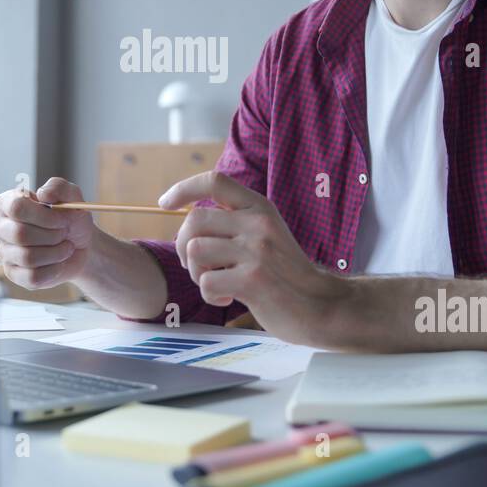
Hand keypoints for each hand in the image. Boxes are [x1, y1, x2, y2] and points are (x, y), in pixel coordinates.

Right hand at [0, 178, 95, 290]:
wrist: (82, 245)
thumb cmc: (71, 218)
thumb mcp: (72, 196)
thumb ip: (58, 187)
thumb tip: (43, 194)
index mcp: (8, 203)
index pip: (16, 208)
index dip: (43, 216)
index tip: (62, 219)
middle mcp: (0, 227)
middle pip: (20, 234)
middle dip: (52, 235)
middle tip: (65, 232)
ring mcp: (4, 252)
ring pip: (28, 257)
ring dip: (56, 252)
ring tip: (65, 246)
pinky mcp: (13, 274)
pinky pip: (33, 277)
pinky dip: (54, 269)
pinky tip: (59, 262)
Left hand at [159, 171, 345, 344]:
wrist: (320, 305)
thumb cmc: (286, 274)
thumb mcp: (267, 234)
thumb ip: (235, 223)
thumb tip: (188, 222)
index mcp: (260, 208)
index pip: (215, 181)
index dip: (184, 188)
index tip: (165, 202)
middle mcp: (258, 224)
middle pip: (194, 220)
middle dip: (182, 245)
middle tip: (197, 265)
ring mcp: (256, 251)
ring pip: (194, 251)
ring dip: (196, 272)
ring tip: (216, 282)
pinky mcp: (252, 280)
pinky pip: (206, 282)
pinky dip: (210, 295)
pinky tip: (228, 298)